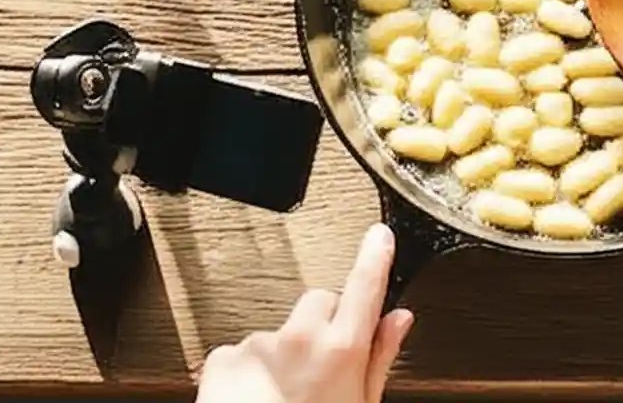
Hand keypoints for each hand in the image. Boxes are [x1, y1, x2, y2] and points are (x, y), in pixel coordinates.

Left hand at [195, 223, 413, 402]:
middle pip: (321, 302)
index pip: (365, 287)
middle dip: (326, 323)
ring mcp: (259, 345)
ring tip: (285, 400)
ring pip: (281, 331)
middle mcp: (300, 339)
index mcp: (341, 351)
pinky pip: (243, 353)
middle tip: (326, 368)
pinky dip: (249, 373)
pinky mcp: (224, 357)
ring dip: (285, 355)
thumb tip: (398, 321)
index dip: (376, 257)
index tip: (381, 236)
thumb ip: (379, 358)